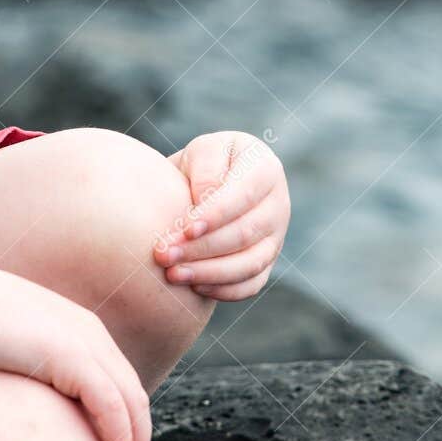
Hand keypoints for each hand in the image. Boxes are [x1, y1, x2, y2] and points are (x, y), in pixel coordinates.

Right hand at [0, 262, 150, 440]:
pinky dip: (120, 438)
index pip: (118, 379)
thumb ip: (26, 370)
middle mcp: (90, 333)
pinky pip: (110, 405)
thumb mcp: (8, 351)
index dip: (125, 420)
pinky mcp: (72, 356)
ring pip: (130, 402)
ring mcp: (85, 342)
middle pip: (132, 393)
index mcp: (78, 328)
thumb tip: (21, 408)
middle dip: (138, 437)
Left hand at [153, 130, 288, 301]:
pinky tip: (194, 288)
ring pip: (251, 263)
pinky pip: (252, 283)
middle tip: (163, 254)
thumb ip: (207, 167)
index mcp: (265, 169)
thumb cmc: (203, 164)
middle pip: (245, 233)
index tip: (185, 228)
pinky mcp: (266, 261)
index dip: (215, 215)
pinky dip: (225, 290)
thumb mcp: (203, 150)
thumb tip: (206, 199)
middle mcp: (278, 205)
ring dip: (210, 273)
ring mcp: (276, 236)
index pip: (244, 196)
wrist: (208, 183)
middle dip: (202, 248)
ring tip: (173, 274)